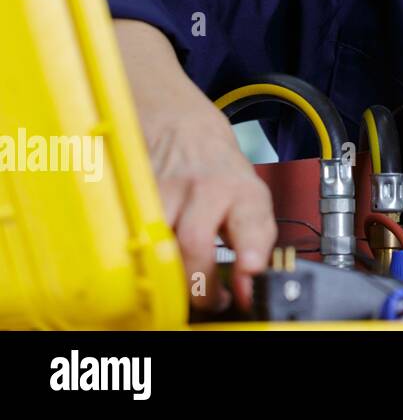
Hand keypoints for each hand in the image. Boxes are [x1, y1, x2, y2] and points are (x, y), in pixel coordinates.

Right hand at [115, 20, 276, 312]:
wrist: (176, 120)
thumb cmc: (217, 165)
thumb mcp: (247, 194)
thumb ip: (250, 238)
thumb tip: (251, 286)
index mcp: (242, 189)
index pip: (252, 222)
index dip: (251, 252)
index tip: (250, 276)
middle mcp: (204, 188)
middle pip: (194, 245)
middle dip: (200, 286)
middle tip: (210, 302)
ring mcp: (164, 190)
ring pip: (157, 244)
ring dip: (166, 276)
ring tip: (177, 291)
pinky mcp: (133, 195)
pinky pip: (131, 235)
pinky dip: (136, 257)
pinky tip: (145, 265)